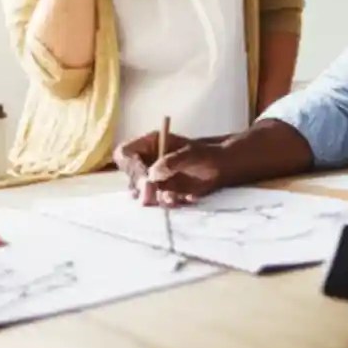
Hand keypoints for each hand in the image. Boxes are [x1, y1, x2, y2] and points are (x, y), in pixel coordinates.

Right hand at [112, 131, 227, 206]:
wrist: (222, 168)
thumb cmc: (206, 154)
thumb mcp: (191, 154)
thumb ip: (171, 162)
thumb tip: (152, 174)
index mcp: (149, 144)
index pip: (124, 153)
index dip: (130, 165)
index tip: (144, 176)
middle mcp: (146, 161)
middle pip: (131, 176)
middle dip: (141, 186)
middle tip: (152, 194)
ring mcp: (153, 178)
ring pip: (141, 192)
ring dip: (153, 197)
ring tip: (171, 197)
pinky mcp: (161, 192)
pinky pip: (155, 201)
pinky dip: (164, 202)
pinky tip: (178, 199)